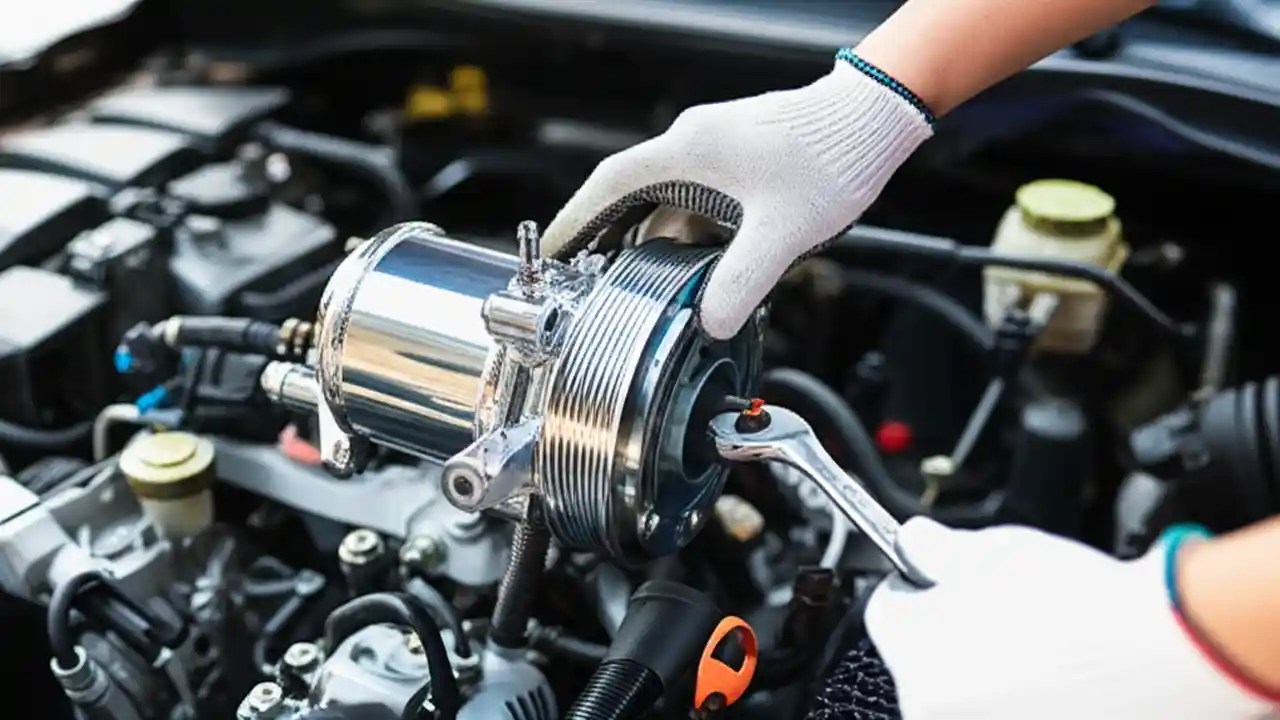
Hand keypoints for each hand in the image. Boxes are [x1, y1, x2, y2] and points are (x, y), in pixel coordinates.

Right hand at [540, 59, 932, 339]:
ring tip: (639, 280)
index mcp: (688, 151)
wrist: (873, 118)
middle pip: (630, 192)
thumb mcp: (780, 234)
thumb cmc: (830, 157)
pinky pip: (693, 195)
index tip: (554, 249)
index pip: (610, 185)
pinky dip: (683, 228)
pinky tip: (693, 261)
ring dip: (651, 235)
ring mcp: (715, 147)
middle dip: (608, 235)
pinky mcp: (737, 156)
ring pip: (665, 197)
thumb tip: (711, 323)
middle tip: (589, 275)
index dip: (576, 219)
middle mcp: (694, 142)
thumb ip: (740, 283)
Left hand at [865, 518, 1273, 719]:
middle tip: (1004, 606)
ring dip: (985, 667)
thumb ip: (937, 547)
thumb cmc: (1082, 604)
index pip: (888, 609)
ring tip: (1040, 641)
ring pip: (963, 690)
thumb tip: (913, 540)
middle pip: (923, 656)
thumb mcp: (996, 550)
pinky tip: (1056, 673)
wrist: (1168, 655)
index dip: (917, 584)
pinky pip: (1001, 711)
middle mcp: (930, 709)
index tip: (940, 576)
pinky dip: (1019, 697)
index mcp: (913, 653)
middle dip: (952, 629)